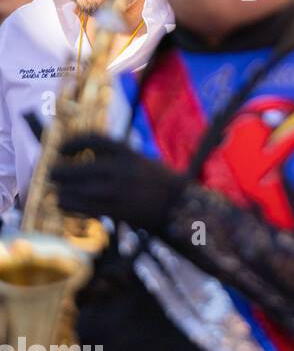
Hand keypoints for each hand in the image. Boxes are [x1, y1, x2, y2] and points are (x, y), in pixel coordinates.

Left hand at [49, 135, 187, 232]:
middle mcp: (122, 170)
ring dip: (62, 191)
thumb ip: (116, 159)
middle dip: (59, 171)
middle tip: (53, 173)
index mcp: (130, 153)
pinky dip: (68, 205)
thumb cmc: (160, 183)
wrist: (182, 206)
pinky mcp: (118, 210)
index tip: (62, 150)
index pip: (93, 140)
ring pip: (76, 190)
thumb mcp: (141, 162)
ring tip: (58, 193)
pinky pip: (83, 207)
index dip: (72, 142)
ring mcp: (119, 191)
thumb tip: (84, 160)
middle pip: (77, 168)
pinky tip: (64, 204)